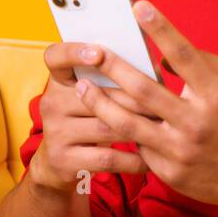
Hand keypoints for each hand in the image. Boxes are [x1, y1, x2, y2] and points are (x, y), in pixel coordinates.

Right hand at [27, 41, 156, 193]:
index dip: (73, 52)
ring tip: (163, 129)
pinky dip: (132, 159)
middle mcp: (52, 103)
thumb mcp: (93, 97)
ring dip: (139, 129)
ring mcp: (56, 133)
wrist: (59, 163)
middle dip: (135, 100)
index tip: (98, 53)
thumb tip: (154, 69)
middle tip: (165, 102)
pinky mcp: (64, 161)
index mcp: (59, 80)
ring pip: (107, 127)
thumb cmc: (88, 120)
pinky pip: (107, 158)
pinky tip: (149, 160)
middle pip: (98, 96)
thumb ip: (115, 80)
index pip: (55, 56)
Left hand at [71, 0, 217, 210]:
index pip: (184, 55)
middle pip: (144, 89)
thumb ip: (205, 62)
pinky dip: (122, 129)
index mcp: (217, 94)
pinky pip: (138, 145)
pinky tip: (104, 116)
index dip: (161, 28)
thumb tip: (162, 56)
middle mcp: (197, 122)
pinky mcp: (169, 172)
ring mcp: (181, 149)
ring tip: (80, 86)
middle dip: (113, 67)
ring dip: (100, 101)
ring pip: (128, 122)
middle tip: (93, 51)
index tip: (139, 6)